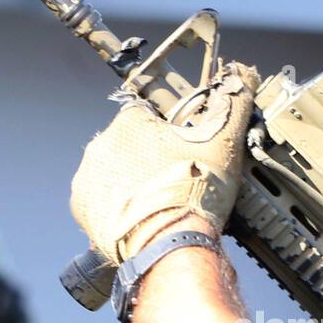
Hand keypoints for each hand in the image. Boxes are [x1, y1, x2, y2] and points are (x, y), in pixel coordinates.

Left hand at [70, 61, 259, 263]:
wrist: (169, 245)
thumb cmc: (194, 193)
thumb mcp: (223, 140)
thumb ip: (232, 101)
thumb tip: (241, 77)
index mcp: (128, 122)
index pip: (148, 116)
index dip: (167, 132)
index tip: (181, 152)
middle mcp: (99, 147)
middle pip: (127, 145)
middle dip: (146, 158)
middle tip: (171, 180)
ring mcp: (87, 181)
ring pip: (112, 173)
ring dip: (129, 182)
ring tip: (155, 202)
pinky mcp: (81, 211)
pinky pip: (99, 201)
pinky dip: (115, 206)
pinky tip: (138, 215)